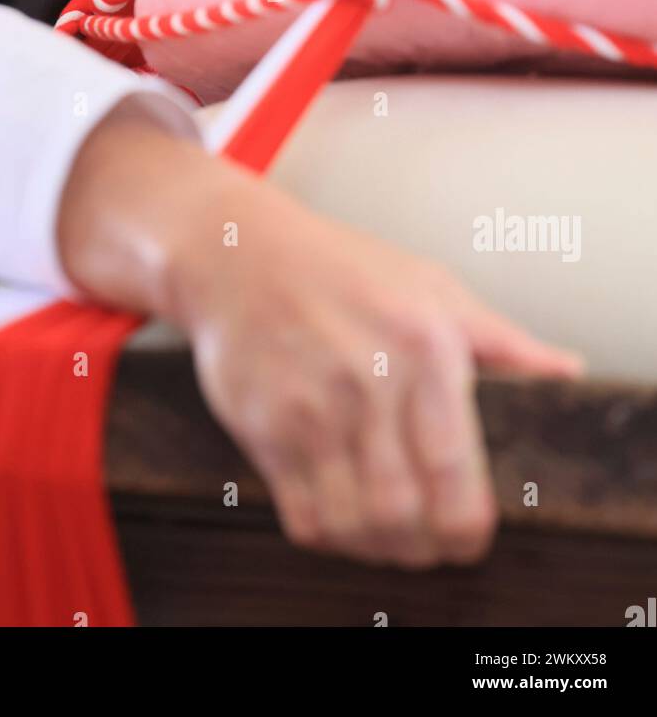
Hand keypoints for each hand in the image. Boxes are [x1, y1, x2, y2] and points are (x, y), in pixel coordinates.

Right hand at [59, 109, 582, 567]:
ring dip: (378, 548)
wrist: (238, 253)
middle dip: (425, 546)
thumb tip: (562, 371)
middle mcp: (367, 381)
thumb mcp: (430, 285)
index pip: (454, 472)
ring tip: (390, 537)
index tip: (471, 534)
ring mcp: (310, 408)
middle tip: (430, 544)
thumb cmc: (342, 267)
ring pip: (354, 524)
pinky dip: (330, 536)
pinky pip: (303, 515)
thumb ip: (500, 338)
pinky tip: (343, 515)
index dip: (468, 527)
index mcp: (422, 346)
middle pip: (404, 512)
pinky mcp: (263, 428)